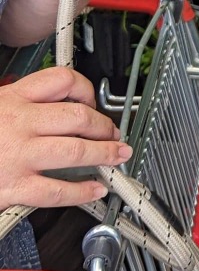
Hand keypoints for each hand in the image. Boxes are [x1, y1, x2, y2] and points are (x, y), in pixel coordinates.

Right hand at [0, 67, 131, 210]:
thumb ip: (17, 100)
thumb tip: (49, 100)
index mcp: (11, 98)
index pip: (61, 80)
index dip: (85, 87)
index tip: (93, 99)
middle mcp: (18, 122)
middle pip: (77, 115)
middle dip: (103, 123)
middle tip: (113, 131)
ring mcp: (18, 155)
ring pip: (75, 150)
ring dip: (104, 153)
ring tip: (117, 155)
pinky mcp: (13, 187)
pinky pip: (57, 189)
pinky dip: (82, 190)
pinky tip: (95, 190)